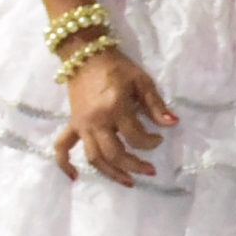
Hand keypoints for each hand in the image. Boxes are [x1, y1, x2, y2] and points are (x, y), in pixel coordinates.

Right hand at [55, 47, 176, 184]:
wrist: (85, 54)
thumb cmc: (117, 67)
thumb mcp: (141, 81)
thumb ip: (155, 105)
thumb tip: (172, 124)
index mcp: (115, 108)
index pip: (135, 137)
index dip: (151, 143)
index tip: (159, 138)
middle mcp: (96, 121)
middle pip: (114, 154)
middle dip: (133, 166)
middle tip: (150, 171)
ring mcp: (81, 124)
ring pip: (94, 157)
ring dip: (111, 173)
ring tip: (129, 181)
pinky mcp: (72, 124)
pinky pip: (63, 147)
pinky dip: (66, 164)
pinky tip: (75, 177)